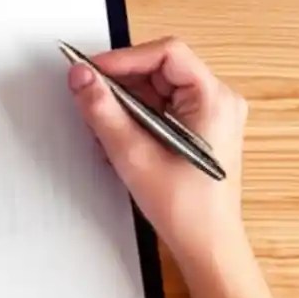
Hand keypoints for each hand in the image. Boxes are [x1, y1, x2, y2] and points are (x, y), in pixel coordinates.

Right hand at [66, 37, 247, 262]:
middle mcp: (217, 100)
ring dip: (124, 101)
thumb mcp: (134, 155)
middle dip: (120, 82)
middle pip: (158, 67)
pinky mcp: (196, 124)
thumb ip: (103, 110)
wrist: (206, 244)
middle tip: (91, 98)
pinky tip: (120, 138)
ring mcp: (208, 112)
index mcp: (214, 100)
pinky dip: (133, 115)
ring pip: (154, 85)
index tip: (93, 71)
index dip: (124, 57)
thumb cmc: (187, 209)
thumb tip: (82, 76)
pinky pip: (158, 103)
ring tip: (107, 129)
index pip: (166, 54)